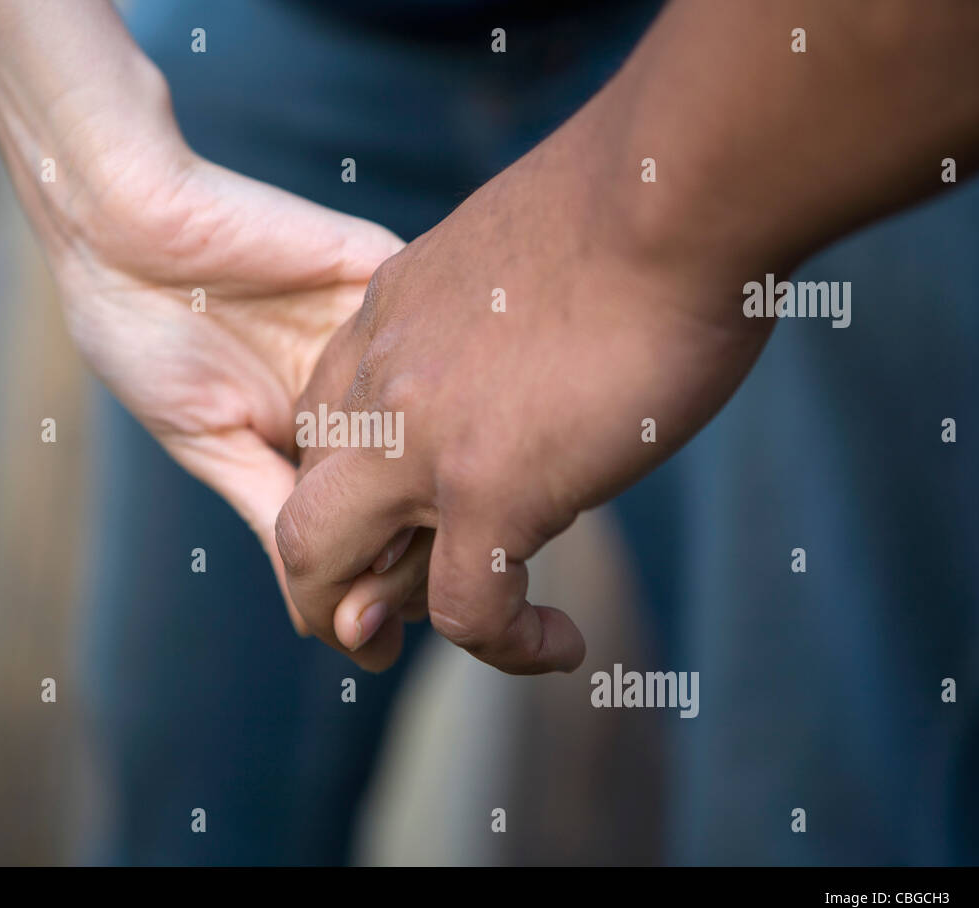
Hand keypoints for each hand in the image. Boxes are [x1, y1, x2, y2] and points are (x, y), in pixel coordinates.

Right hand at [0, 0, 401, 625]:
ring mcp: (377, 333)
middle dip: (434, 530)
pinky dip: (447, 374)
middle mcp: (356, 390)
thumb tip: (332, 626)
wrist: (126, 225)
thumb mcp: (211, 445)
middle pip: (428, 468)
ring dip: (453, 461)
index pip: (379, 514)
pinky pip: (442, 322)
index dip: (392, 570)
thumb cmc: (146, 338)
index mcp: (312, 437)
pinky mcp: (387, 275)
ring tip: (451, 511)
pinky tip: (451, 419)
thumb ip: (277, 519)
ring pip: (447, 407)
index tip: (393, 628)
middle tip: (434, 579)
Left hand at [275, 112, 774, 672]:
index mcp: (383, 318)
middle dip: (328, 576)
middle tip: (393, 613)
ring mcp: (420, 440)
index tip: (418, 518)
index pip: (324, 426)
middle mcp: (379, 381)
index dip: (358, 487)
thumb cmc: (632, 204)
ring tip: (494, 628)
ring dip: (394, 619)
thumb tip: (532, 360)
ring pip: (335, 565)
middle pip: (303, 507)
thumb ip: (491, 316)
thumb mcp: (516, 254)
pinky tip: (556, 642)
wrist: (674, 189)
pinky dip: (507, 646)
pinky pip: (466, 611)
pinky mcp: (488, 488)